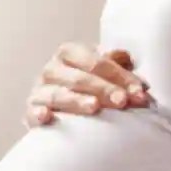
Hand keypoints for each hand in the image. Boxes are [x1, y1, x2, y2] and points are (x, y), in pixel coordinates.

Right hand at [23, 42, 151, 128]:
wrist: (60, 106)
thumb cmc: (87, 85)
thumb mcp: (101, 70)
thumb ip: (115, 63)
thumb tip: (127, 57)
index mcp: (69, 53)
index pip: (96, 61)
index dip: (119, 76)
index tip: (140, 91)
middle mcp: (51, 69)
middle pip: (79, 78)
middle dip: (104, 89)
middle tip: (124, 102)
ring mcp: (39, 90)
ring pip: (57, 94)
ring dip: (76, 101)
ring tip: (94, 107)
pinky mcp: (31, 111)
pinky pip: (32, 112)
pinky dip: (38, 113)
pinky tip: (47, 117)